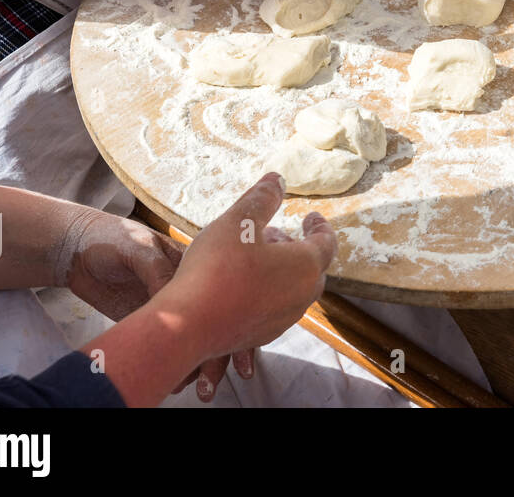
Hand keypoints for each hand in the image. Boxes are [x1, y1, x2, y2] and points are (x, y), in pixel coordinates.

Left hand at [58, 210, 254, 402]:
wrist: (73, 252)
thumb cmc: (110, 239)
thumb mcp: (137, 246)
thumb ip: (157, 269)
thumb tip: (176, 294)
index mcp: (190, 263)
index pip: (216, 293)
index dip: (227, 318)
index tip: (227, 343)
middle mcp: (186, 287)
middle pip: (212, 320)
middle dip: (221, 350)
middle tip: (214, 377)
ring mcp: (167, 308)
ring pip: (193, 338)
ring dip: (200, 362)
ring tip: (201, 387)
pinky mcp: (146, 323)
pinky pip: (167, 347)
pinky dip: (176, 366)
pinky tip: (179, 382)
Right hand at [151, 174, 335, 362]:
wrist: (187, 326)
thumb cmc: (217, 268)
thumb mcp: (239, 221)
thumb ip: (262, 198)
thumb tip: (278, 179)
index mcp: (305, 266)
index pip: (326, 242)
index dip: (320, 226)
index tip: (311, 217)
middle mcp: (302, 296)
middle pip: (312, 267)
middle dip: (298, 247)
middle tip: (276, 234)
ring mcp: (283, 319)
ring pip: (294, 289)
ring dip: (282, 270)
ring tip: (256, 256)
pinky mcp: (262, 335)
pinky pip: (275, 307)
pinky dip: (269, 290)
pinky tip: (242, 284)